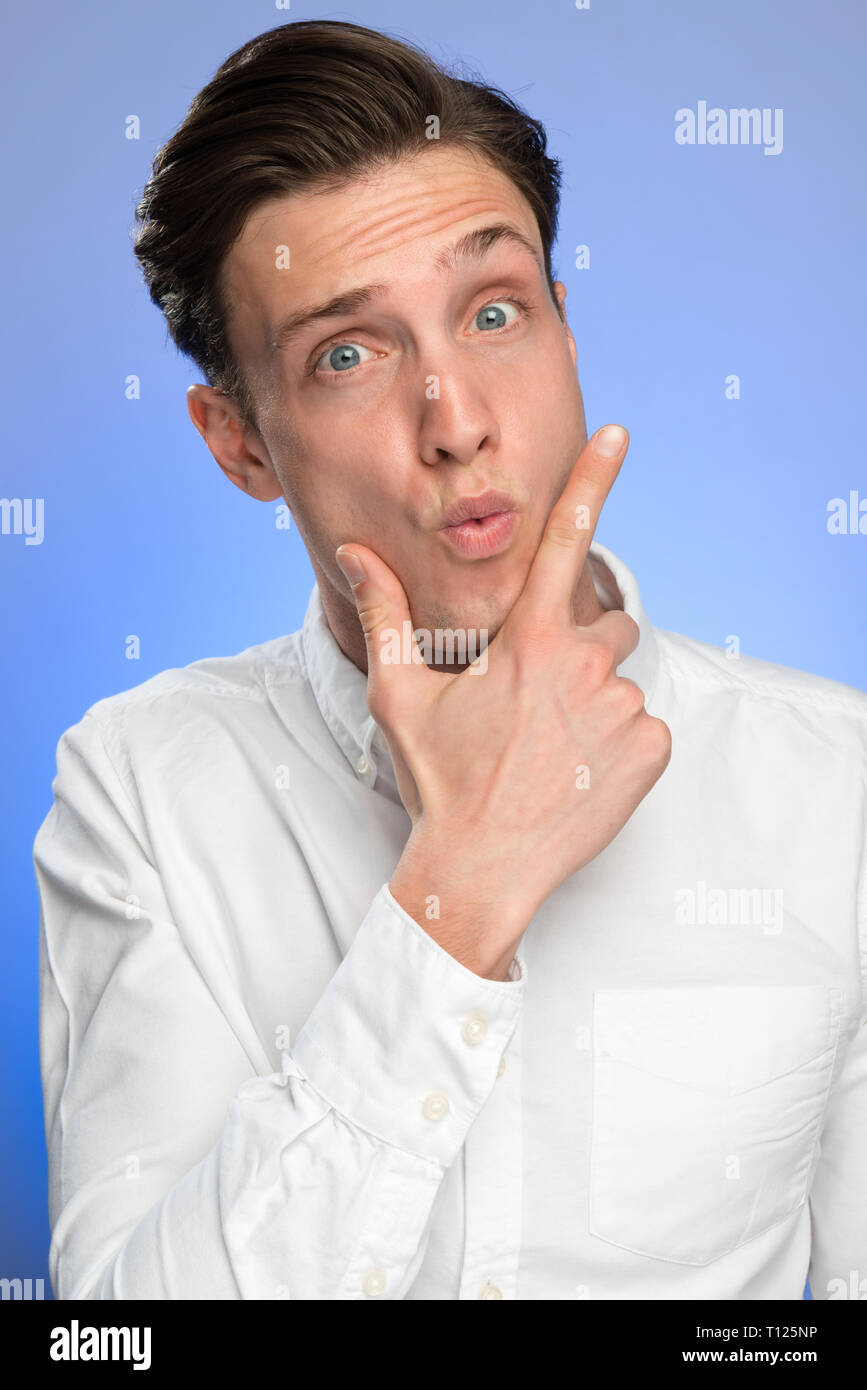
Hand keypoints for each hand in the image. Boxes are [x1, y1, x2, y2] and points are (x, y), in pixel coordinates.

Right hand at [335, 425, 671, 975]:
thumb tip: (354, 551)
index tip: (616, 434)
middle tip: (531, 699)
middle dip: (576, 646)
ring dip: (593, 699)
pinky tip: (574, 771)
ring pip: (620, 679)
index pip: (567, 540)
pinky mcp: (651, 752)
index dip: (592, 480)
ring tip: (546, 747)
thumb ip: (386, 613)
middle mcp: (585, 666)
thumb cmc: (438, 780)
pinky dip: (618, 742)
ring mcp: (624, 710)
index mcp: (529, 641)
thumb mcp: (400, 693)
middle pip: (603, 623)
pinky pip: (645, 726)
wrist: (481, 869)